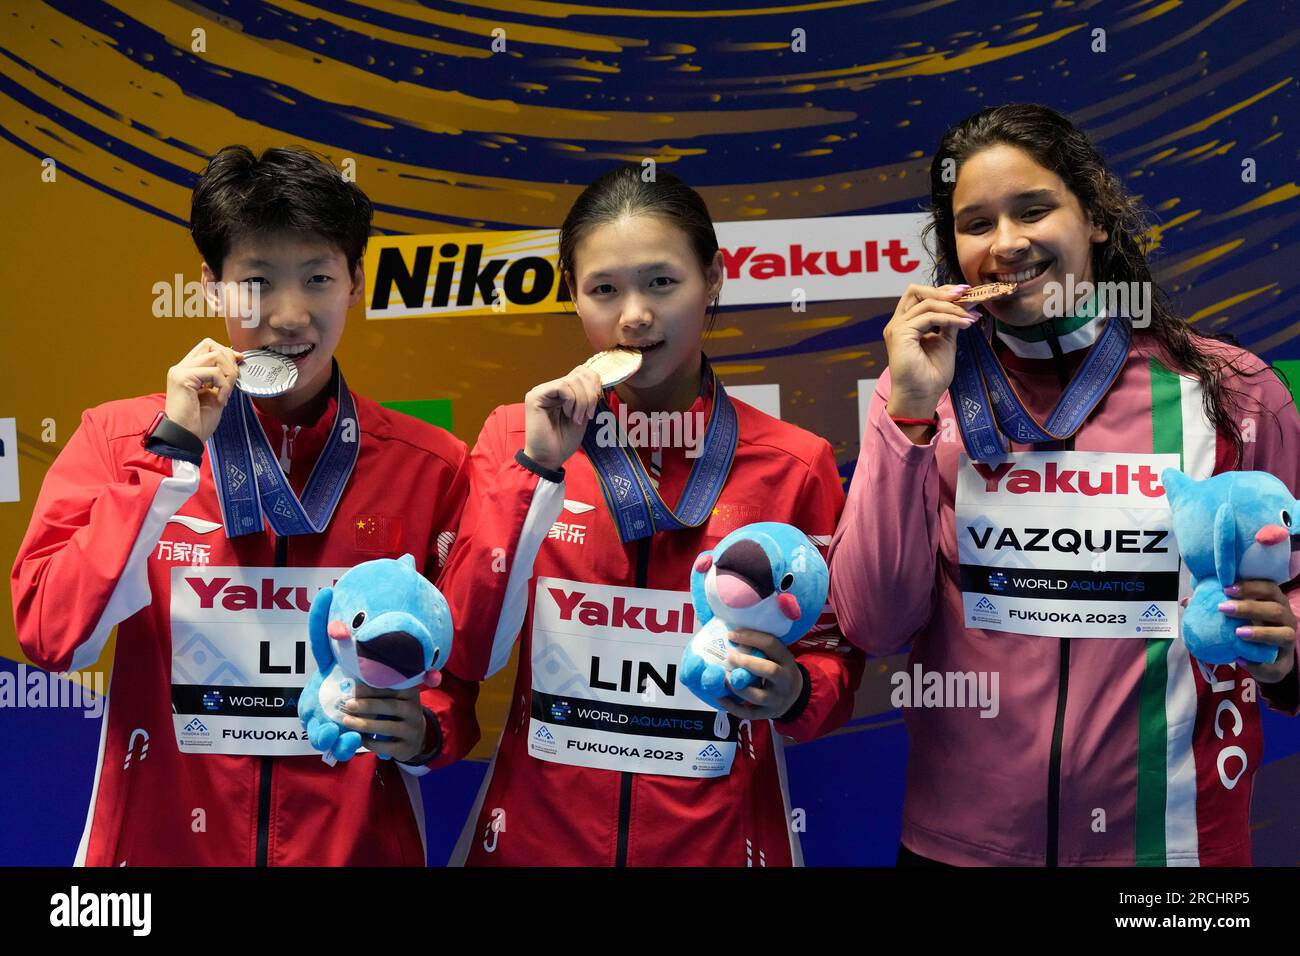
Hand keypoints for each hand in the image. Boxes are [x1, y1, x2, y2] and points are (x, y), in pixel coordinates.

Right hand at [164, 338, 242, 441]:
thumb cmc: (198, 422)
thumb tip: (236, 359)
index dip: (226, 352)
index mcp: (187, 370)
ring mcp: (180, 371)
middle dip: (229, 361)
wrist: (186, 438)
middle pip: (211, 345)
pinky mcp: (183, 378)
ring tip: (226, 393)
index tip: (239, 363)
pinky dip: (224, 386)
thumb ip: (222, 377)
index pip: (207, 347)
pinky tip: (221, 400)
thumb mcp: (215, 394)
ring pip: (215, 356)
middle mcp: (181, 367)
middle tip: (232, 382)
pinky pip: (214, 372)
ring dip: (228, 375)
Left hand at [340, 684, 431, 762]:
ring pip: (388, 727)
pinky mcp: (407, 748)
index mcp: (410, 693)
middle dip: (368, 705)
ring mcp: (412, 730)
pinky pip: (386, 746)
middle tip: (349, 705)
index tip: (354, 689)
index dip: (372, 688)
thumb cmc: (397, 712)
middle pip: (391, 706)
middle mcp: (414, 710)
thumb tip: (353, 689)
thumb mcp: (393, 698)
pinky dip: (370, 742)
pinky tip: (359, 738)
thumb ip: (378, 692)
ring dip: (365, 724)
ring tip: (347, 721)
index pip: (392, 688)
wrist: (415, 736)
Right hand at [523, 364, 604, 471]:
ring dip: (582, 401)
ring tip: (576, 419)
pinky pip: (562, 387)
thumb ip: (587, 397)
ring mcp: (541, 390)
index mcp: (561, 391)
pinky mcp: (535, 396)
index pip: (581, 372)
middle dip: (590, 395)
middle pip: (579, 374)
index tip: (595, 406)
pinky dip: (572, 401)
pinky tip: (569, 415)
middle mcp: (550, 388)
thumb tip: (597, 380)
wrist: (549, 458)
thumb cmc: (564, 441)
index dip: (594, 384)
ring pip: (572, 380)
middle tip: (588, 415)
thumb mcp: (583, 414)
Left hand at [716, 628, 804, 720]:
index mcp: (786, 660)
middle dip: (748, 663)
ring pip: (758, 695)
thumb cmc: (778, 669)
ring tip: (723, 678)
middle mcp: (784, 680)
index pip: (772, 645)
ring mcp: (776, 699)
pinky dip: (732, 706)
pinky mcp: (767, 714)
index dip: (751, 638)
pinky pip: (748, 713)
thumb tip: (729, 634)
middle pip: (770, 671)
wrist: (795, 696)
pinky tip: (719, 696)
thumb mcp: (777, 656)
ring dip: (738, 687)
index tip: (731, 634)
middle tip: (729, 656)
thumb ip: (760, 647)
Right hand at [883, 284, 978, 419]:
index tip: (966, 293)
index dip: (943, 291)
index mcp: (906, 324)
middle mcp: (898, 323)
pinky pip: (928, 317)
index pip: (920, 296)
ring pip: (925, 303)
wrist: (921, 396)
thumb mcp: (945, 341)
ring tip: (970, 316)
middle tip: (965, 294)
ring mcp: (897, 328)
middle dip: (942, 291)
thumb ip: (950, 322)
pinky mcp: (900, 334)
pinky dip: (949, 318)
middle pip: (915, 291)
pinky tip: (964, 324)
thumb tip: (965, 304)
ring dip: (952, 307)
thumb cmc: (931, 376)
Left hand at [1220, 580, 1297, 683]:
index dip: (1250, 587)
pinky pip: (1276, 663)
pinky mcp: (1284, 663)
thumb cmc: (1251, 627)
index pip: (1268, 588)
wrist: (1267, 660)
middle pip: (1275, 609)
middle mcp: (1286, 619)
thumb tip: (1187, 601)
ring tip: (1237, 633)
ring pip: (1284, 634)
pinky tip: (1241, 659)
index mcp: (1274, 602)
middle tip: (1223, 608)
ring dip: (1260, 633)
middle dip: (1249, 608)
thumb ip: (1217, 606)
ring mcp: (1288, 640)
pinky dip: (1259, 663)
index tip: (1226, 588)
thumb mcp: (1237, 616)